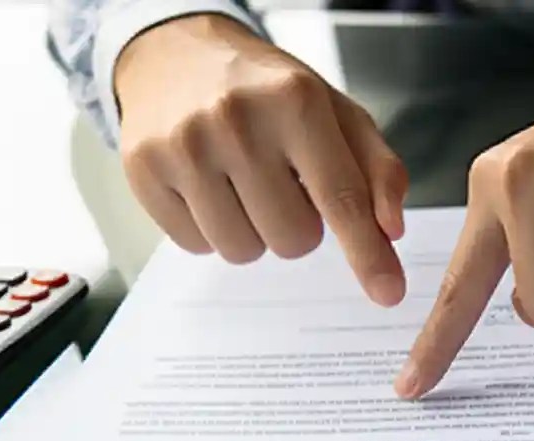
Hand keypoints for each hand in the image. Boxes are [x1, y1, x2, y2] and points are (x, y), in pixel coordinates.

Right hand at [115, 14, 407, 305]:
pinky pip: (196, 246)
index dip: (368, 253)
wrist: (176, 54)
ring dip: (254, 231)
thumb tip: (390, 231)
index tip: (389, 293)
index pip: (341, 197)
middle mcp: (236, 120)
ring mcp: (184, 146)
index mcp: (295, 101)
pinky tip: (208, 185)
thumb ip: (376, 170)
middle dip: (299, 225)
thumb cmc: (270, 93)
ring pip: (243, 251)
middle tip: (283, 184)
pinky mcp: (143, 170)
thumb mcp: (336, 114)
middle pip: (293, 240)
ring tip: (244, 182)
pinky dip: (211, 228)